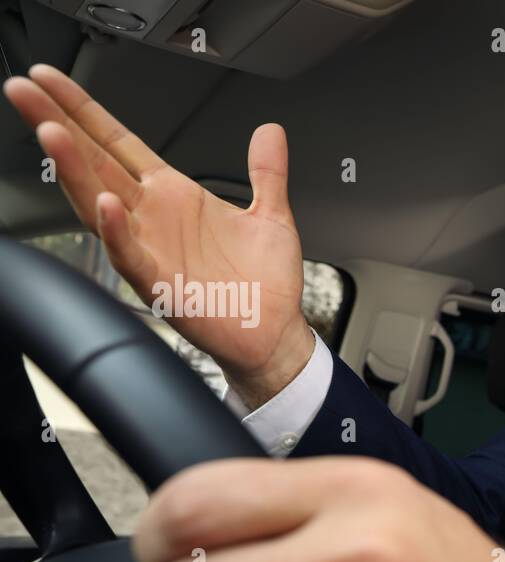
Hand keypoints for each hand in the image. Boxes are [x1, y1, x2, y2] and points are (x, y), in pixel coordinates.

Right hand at [2, 65, 311, 406]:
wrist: (275, 334)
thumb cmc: (265, 284)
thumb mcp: (271, 215)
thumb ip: (266, 171)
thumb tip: (271, 130)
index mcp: (172, 196)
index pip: (117, 142)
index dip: (84, 110)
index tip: (50, 79)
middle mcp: (152, 219)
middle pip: (94, 162)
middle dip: (57, 123)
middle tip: (23, 89)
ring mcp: (150, 250)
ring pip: (98, 204)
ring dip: (74, 170)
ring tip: (51, 133)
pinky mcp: (160, 284)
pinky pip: (130, 256)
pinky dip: (117, 232)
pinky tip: (105, 206)